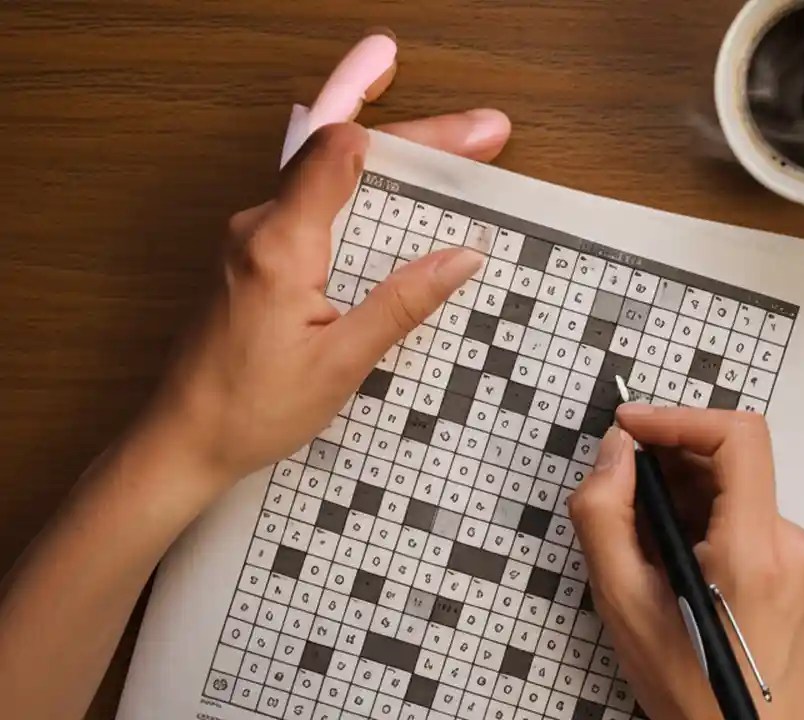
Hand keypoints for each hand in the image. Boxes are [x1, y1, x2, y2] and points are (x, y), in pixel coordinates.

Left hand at [135, 110, 510, 502]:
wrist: (182, 440)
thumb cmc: (251, 410)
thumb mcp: (342, 362)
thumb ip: (402, 302)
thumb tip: (462, 257)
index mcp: (280, 246)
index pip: (341, 151)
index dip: (410, 133)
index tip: (465, 134)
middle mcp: (257, 228)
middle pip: (342, 155)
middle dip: (416, 142)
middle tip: (482, 137)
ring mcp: (250, 239)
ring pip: (327, 178)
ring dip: (391, 167)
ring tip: (452, 161)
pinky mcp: (252, 257)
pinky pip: (311, 207)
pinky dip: (360, 196)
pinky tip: (396, 206)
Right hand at [569, 405, 803, 719]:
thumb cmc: (698, 699)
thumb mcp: (626, 610)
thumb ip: (606, 519)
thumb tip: (614, 453)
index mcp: (756, 550)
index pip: (736, 436)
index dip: (678, 417)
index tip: (632, 427)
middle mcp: (795, 546)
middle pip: (733, 466)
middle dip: (672, 469)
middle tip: (624, 503)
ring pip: (741, 501)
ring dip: (690, 506)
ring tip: (649, 556)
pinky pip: (757, 530)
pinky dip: (715, 533)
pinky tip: (685, 578)